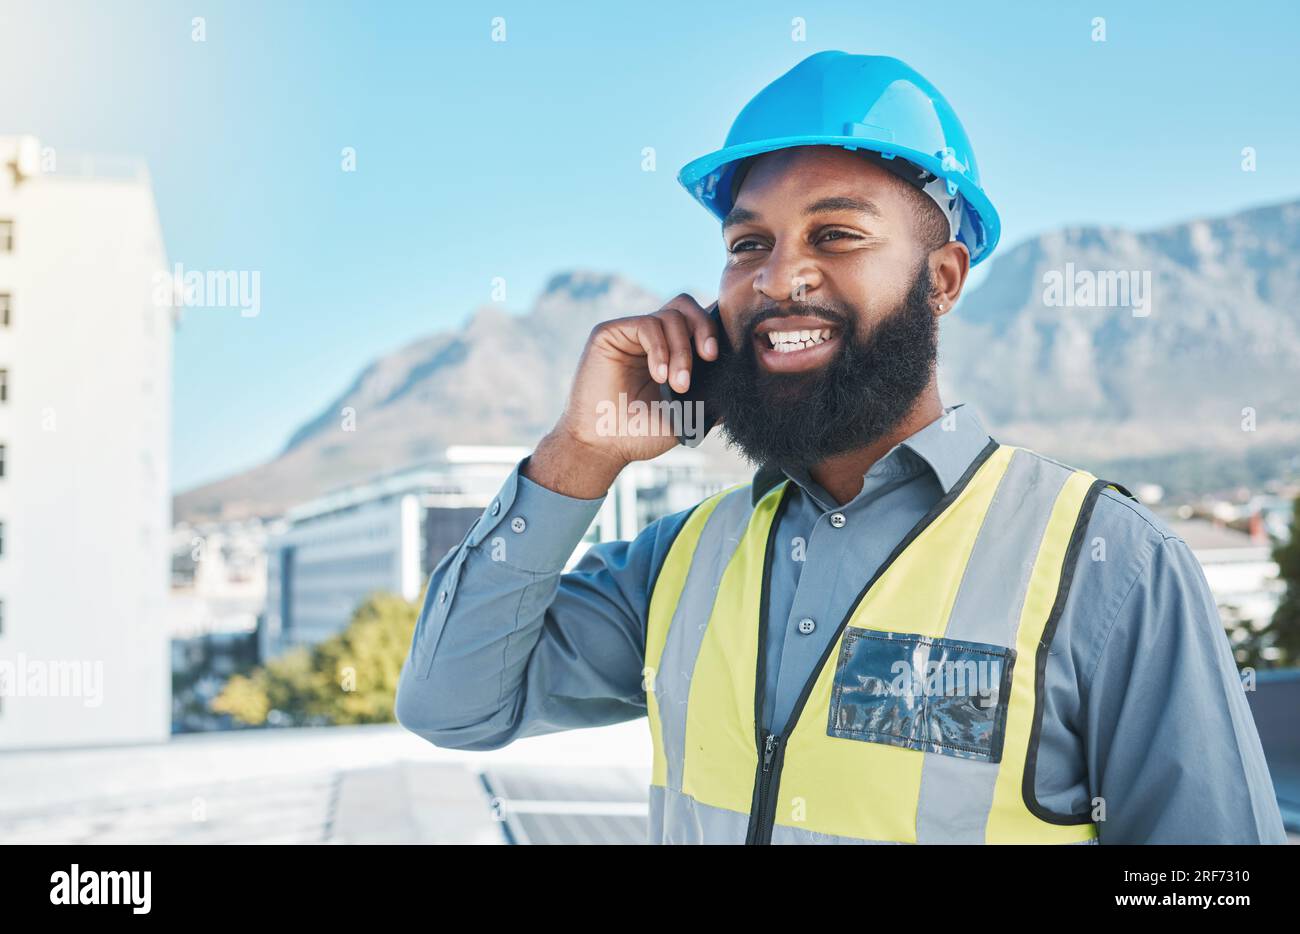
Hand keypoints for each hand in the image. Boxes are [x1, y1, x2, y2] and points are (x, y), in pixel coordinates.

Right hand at [524, 295, 720, 497]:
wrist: (605, 447)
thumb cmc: (642, 433)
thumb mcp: (690, 412)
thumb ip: (714, 392)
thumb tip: (745, 379)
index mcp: (669, 351)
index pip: (696, 322)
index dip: (714, 329)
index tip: (723, 355)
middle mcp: (650, 338)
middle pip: (685, 306)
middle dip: (704, 328)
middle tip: (710, 357)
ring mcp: (630, 333)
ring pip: (670, 315)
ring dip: (681, 350)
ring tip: (678, 384)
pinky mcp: (610, 333)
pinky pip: (647, 324)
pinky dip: (660, 349)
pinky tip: (660, 375)